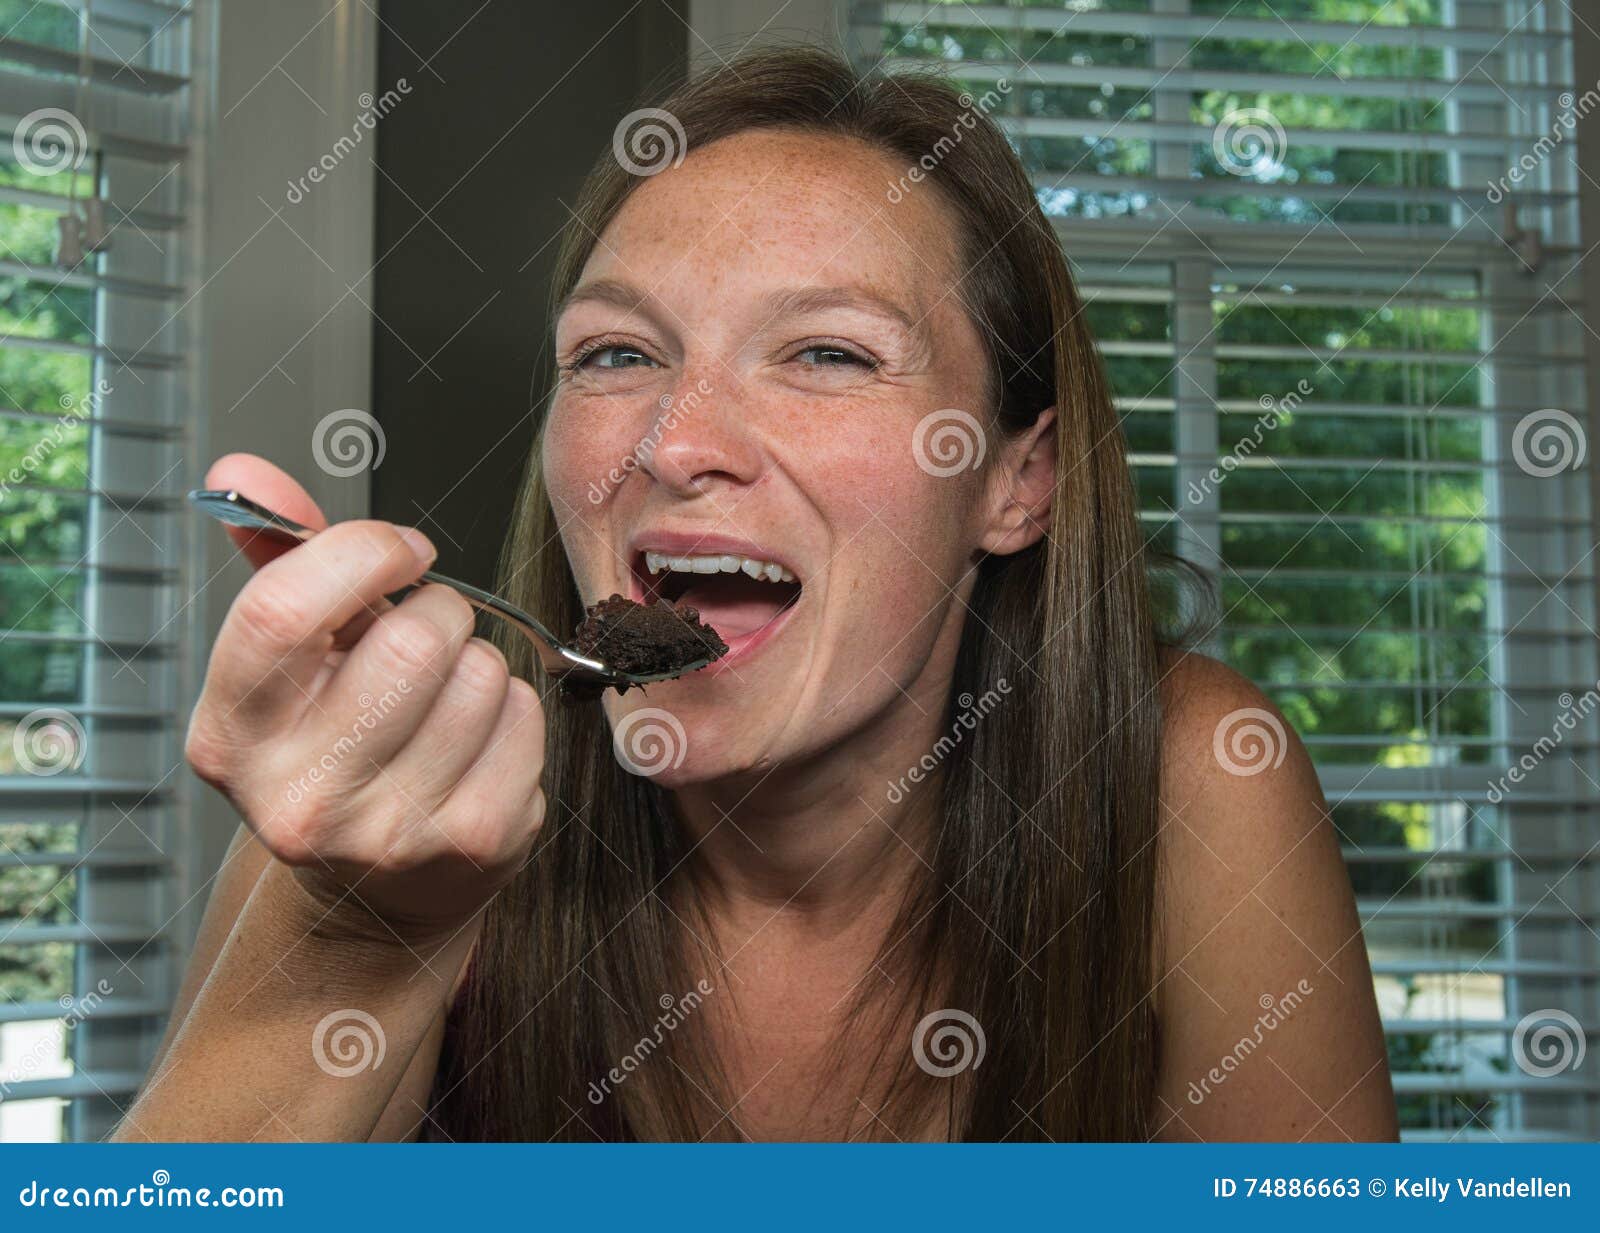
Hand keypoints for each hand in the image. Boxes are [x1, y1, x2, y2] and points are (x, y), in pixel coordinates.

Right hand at [184, 454, 544, 944]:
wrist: (376, 888)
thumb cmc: (336, 744)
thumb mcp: (289, 661)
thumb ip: (274, 559)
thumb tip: (240, 473)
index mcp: (231, 737)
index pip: (284, 609)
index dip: (360, 553)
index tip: (400, 552)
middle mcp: (300, 798)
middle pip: (410, 639)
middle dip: (438, 610)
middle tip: (429, 632)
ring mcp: (392, 830)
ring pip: (482, 673)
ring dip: (479, 661)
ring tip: (446, 697)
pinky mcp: (475, 842)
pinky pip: (527, 716)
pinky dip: (516, 708)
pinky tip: (478, 740)